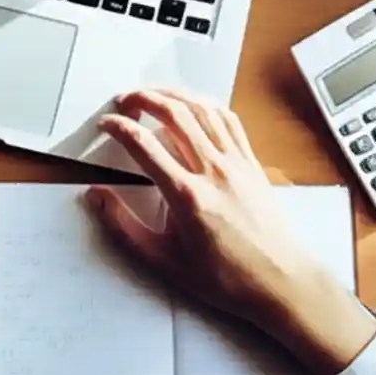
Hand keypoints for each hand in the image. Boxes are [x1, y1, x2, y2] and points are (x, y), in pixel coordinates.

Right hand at [86, 90, 375, 374]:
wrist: (279, 281)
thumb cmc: (224, 277)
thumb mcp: (163, 261)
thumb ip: (124, 227)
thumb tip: (96, 198)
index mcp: (187, 195)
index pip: (144, 146)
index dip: (119, 128)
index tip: (105, 124)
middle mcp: (213, 170)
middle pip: (174, 114)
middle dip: (144, 98)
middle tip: (124, 100)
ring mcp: (236, 163)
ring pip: (202, 110)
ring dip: (174, 94)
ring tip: (153, 93)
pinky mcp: (252, 163)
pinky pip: (229, 121)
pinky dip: (206, 104)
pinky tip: (194, 104)